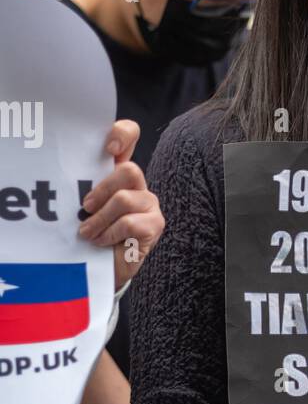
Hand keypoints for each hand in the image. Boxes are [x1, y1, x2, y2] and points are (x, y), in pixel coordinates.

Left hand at [77, 119, 164, 288]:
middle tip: (85, 208)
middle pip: (130, 170)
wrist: (99, 269)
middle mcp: (137, 184)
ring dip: (100, 219)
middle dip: (101, 190)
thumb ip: (78, 187)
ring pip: (125, 199)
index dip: (122, 134)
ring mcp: (149, 203)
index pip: (129, 135)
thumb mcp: (79, 205)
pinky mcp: (155, 225)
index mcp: (116, 171)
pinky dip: (110, 234)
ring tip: (87, 233)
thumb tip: (56, 177)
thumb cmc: (87, 233)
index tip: (108, 148)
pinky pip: (131, 223)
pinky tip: (102, 242)